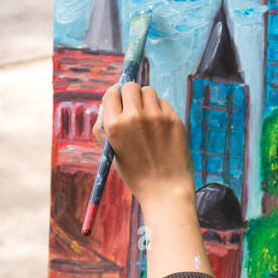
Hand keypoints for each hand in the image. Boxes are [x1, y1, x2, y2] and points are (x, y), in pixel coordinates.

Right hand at [93, 82, 195, 214]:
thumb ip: (105, 126)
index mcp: (114, 126)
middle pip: (131, 86)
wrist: (165, 191)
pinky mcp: (172, 118)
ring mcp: (155, 116)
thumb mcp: (112, 152)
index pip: (111, 93)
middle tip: (134, 106)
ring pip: (148, 91)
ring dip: (146, 100)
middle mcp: (134, 117)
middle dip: (131, 94)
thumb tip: (108, 102)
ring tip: (148, 120)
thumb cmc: (136, 174)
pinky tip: (160, 129)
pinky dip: (160, 110)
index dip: (115, 95)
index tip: (120, 99)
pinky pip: (163, 102)